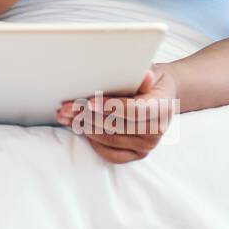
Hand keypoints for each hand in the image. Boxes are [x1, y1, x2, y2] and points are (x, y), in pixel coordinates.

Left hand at [56, 68, 178, 163]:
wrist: (156, 98)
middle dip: (88, 116)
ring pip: (110, 139)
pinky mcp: (136, 155)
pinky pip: (110, 153)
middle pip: (117, 126)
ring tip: (66, 116)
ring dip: (85, 127)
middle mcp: (157, 131)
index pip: (135, 110)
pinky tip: (81, 128)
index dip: (112, 107)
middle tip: (66, 108)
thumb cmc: (145, 83)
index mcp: (161, 108)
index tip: (89, 102)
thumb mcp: (143, 73)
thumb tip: (145, 75)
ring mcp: (147, 146)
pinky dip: (93, 141)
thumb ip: (141, 76)